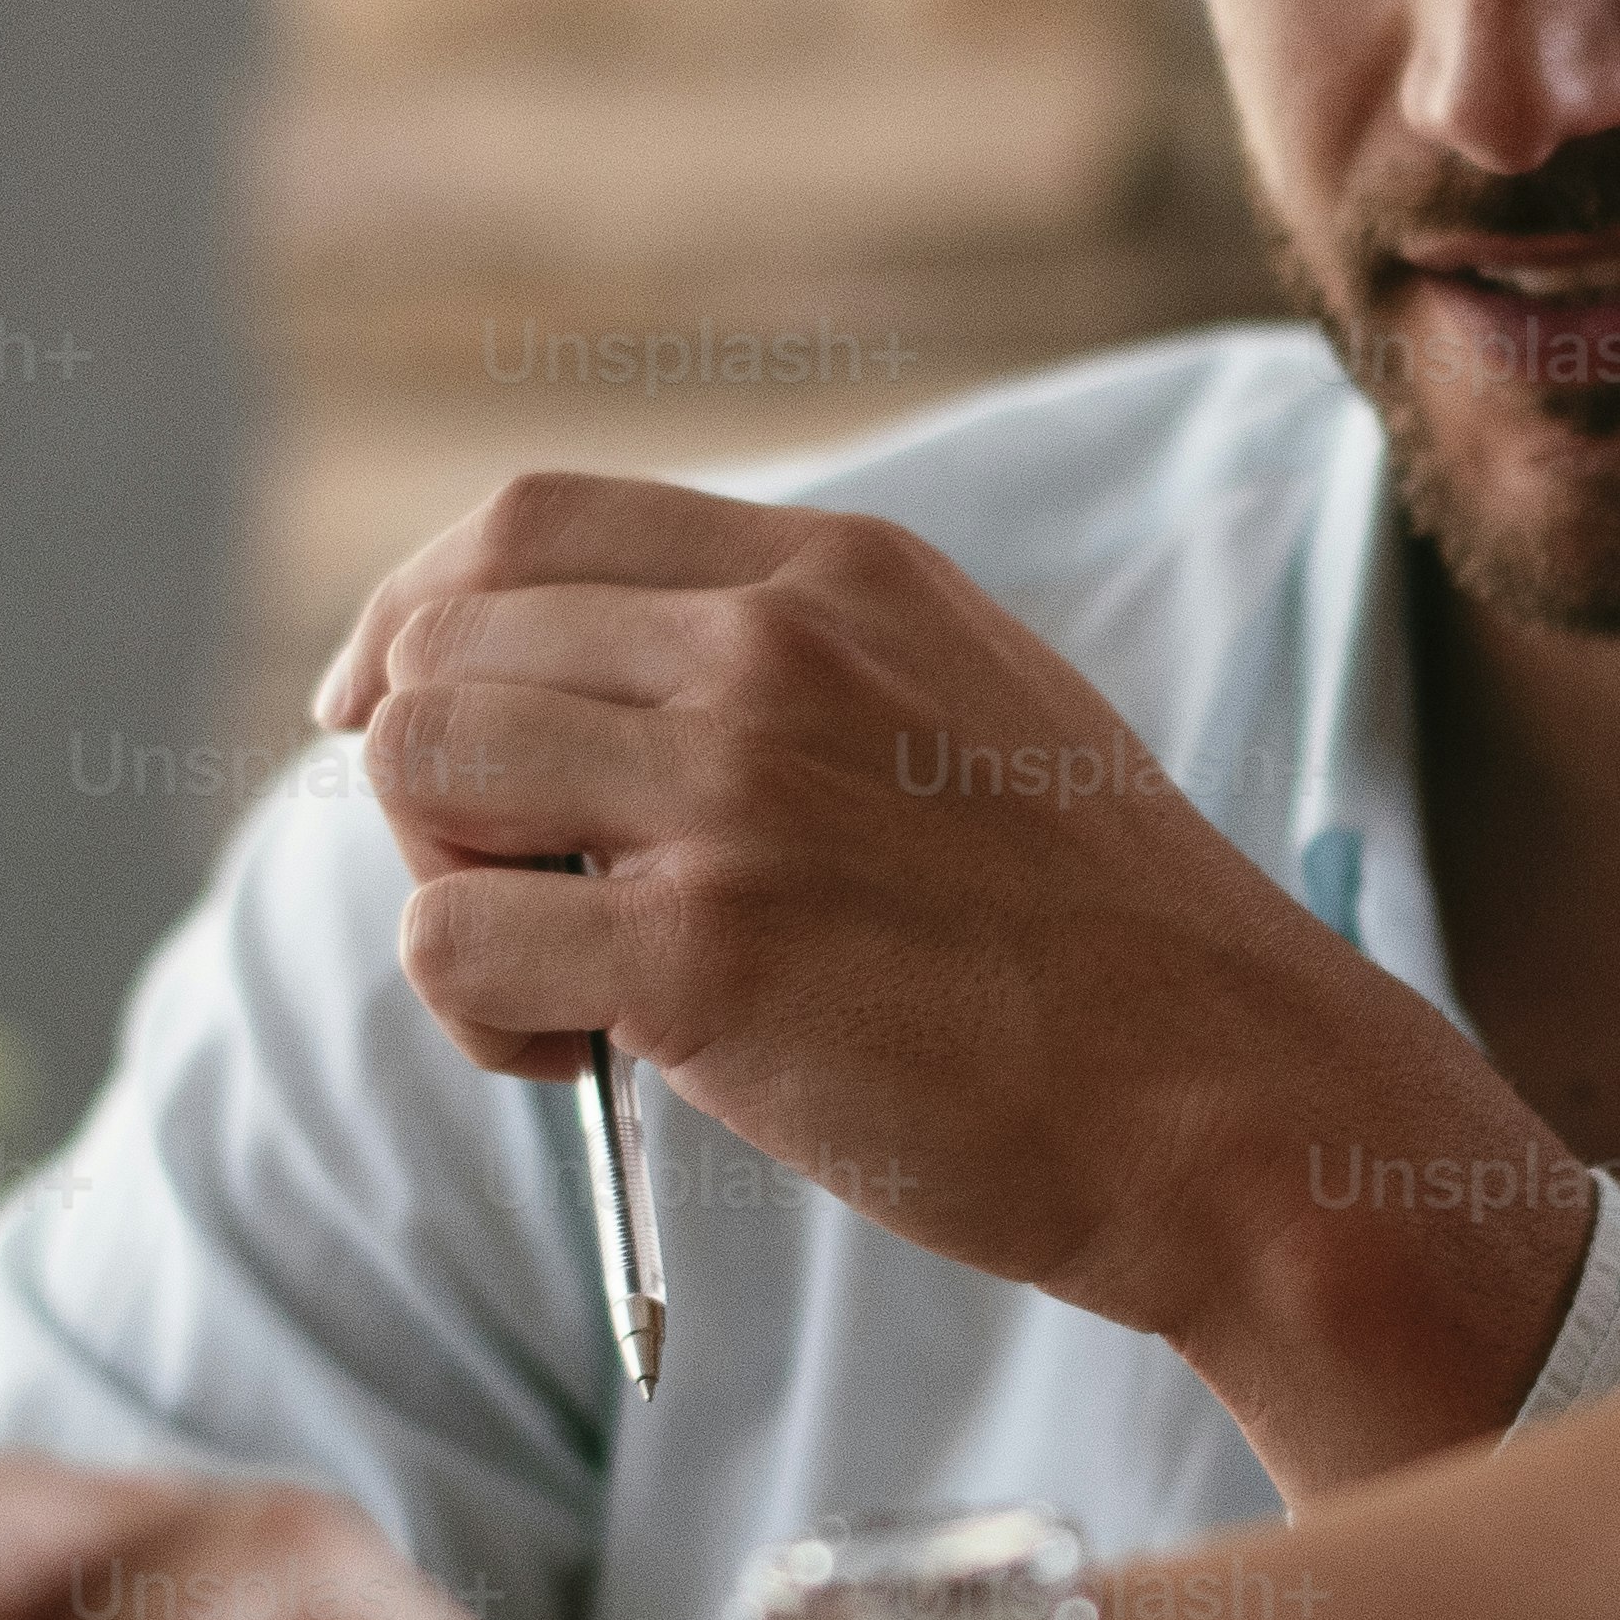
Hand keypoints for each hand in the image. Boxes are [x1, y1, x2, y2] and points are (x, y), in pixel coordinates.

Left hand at [310, 473, 1600, 1483]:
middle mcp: (773, 645)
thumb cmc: (1106, 948)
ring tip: (551, 985)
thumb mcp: (974, 706)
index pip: (529, 520)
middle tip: (509, 897)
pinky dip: (470, 1017)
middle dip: (424, 776)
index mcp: (841, 571)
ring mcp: (736, 788)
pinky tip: (574, 1063)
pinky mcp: (704, 950)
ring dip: (438, 883)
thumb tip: (602, 702)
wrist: (1237, 1099)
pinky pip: (447, 940)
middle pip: (443, 637)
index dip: (415, 615)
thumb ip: (804, 670)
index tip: (382, 711)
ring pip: (416, 765)